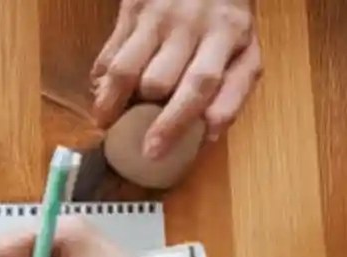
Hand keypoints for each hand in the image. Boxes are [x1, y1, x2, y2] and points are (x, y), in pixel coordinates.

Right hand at [92, 0, 260, 153]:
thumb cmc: (225, 21)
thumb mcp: (245, 51)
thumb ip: (234, 94)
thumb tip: (208, 136)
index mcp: (227, 34)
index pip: (199, 85)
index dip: (175, 122)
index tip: (154, 151)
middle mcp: (191, 23)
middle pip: (157, 82)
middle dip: (143, 116)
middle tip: (135, 138)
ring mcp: (158, 14)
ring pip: (124, 70)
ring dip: (110, 103)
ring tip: (106, 121)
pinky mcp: (132, 7)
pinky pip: (109, 53)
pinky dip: (101, 79)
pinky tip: (103, 91)